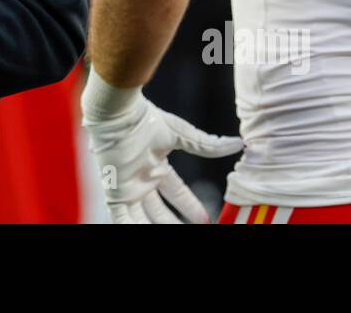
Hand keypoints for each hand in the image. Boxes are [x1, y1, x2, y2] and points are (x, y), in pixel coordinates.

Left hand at [83, 95, 242, 223]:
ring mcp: (128, 187)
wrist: (119, 115)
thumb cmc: (146, 120)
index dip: (190, 206)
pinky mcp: (115, 192)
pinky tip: (140, 234)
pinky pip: (121, 218)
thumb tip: (236, 143)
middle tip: (191, 231)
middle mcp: (143, 179)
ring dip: (153, 228)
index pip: (176, 193)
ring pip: (141, 218)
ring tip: (171, 235)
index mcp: (157, 166)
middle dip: (172, 223)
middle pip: (158, 210)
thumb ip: (207, 145)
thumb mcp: (182, 135)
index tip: (204, 219)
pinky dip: (130, 228)